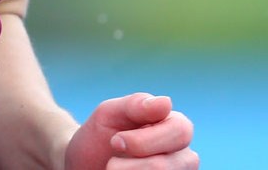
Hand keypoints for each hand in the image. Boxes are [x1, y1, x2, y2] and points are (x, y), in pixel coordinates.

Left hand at [62, 92, 195, 169]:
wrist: (84, 165)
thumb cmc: (100, 137)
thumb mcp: (110, 114)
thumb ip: (136, 105)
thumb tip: (166, 103)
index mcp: (174, 125)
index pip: (179, 131)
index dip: (145, 140)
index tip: (115, 142)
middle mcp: (183, 153)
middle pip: (171, 164)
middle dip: (136, 165)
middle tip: (111, 164)